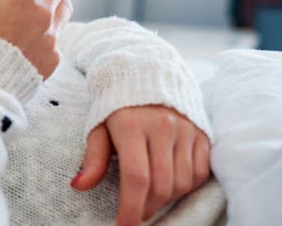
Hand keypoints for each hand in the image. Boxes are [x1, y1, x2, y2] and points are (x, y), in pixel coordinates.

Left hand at [71, 105, 210, 225]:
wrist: (144, 71)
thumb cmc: (115, 104)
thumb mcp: (98, 126)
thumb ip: (93, 158)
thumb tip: (79, 186)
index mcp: (131, 125)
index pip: (136, 177)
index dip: (131, 208)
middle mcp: (162, 127)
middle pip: (161, 184)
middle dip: (147, 207)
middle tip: (134, 213)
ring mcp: (185, 129)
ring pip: (182, 182)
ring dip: (167, 199)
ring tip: (150, 198)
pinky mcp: (202, 132)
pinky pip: (200, 172)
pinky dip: (187, 186)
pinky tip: (171, 184)